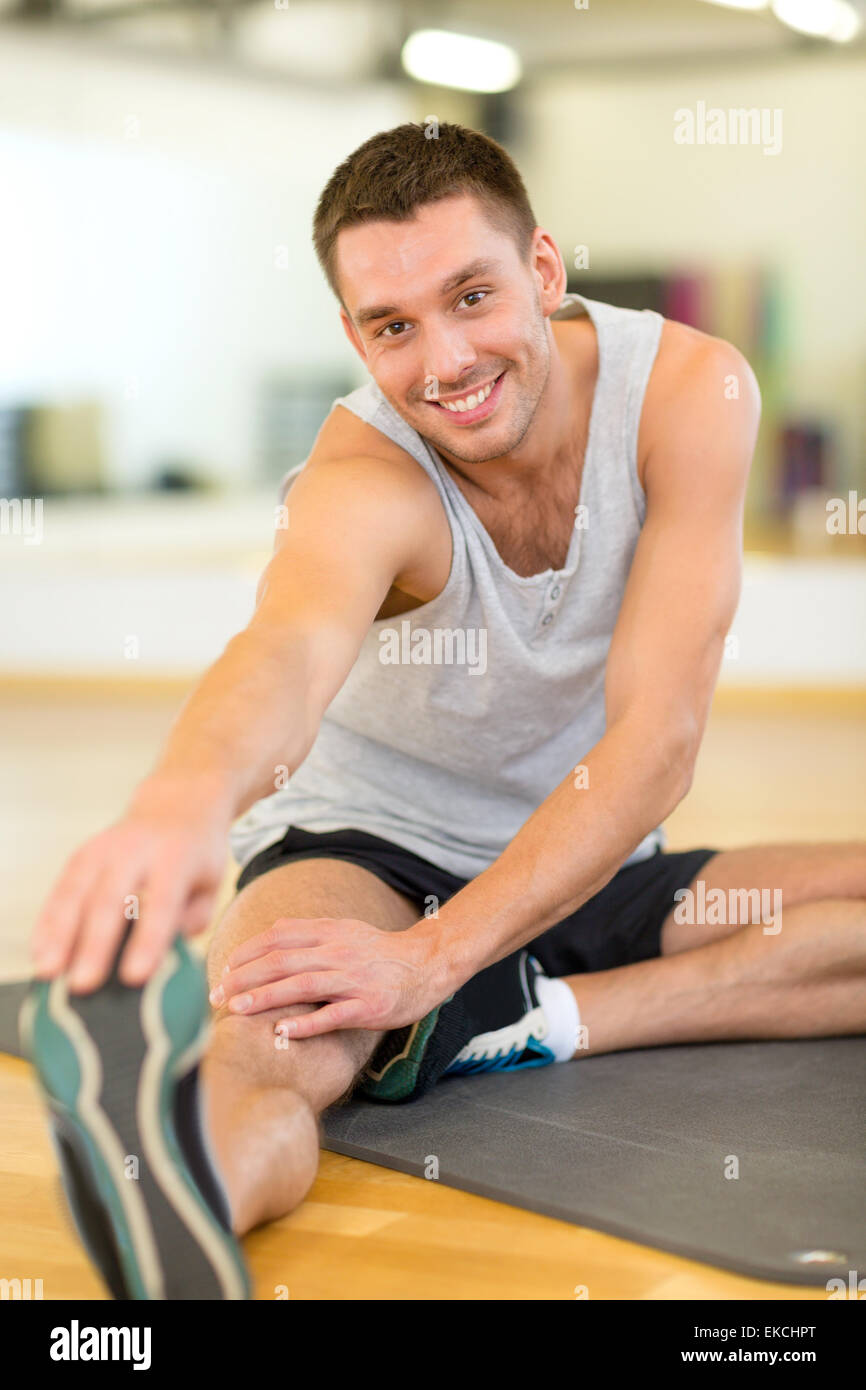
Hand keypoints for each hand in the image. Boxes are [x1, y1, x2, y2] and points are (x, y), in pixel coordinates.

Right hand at [30, 773, 232, 992]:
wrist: (175, 804)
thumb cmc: (195, 856)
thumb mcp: (210, 883)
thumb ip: (194, 919)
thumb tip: (168, 957)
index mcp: (175, 857)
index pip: (161, 903)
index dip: (147, 940)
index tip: (135, 977)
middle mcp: (136, 849)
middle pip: (110, 898)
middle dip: (94, 944)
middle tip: (83, 985)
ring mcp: (104, 847)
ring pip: (77, 892)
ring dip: (60, 935)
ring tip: (49, 973)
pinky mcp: (82, 853)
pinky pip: (61, 888)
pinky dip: (48, 921)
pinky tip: (40, 951)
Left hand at [213, 916, 442, 1039]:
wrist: (428, 964)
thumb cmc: (380, 952)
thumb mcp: (345, 930)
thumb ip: (310, 933)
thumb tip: (270, 937)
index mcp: (330, 931)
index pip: (279, 935)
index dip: (248, 952)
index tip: (225, 969)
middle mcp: (339, 951)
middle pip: (283, 960)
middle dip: (245, 977)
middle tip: (216, 995)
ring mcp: (355, 979)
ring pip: (302, 985)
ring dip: (266, 997)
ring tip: (237, 1009)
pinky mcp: (369, 1006)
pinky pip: (333, 1014)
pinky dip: (306, 1023)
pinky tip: (282, 1031)